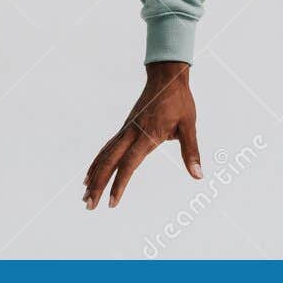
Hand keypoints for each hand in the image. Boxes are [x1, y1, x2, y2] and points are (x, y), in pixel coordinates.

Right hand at [83, 61, 200, 208]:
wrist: (166, 76)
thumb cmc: (179, 101)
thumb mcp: (189, 125)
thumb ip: (190, 151)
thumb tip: (198, 175)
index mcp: (147, 135)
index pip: (129, 164)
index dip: (119, 185)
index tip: (112, 203)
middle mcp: (132, 133)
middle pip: (110, 162)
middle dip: (98, 185)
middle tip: (88, 206)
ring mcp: (126, 130)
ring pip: (105, 155)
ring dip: (94, 176)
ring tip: (84, 196)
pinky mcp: (125, 128)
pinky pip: (107, 148)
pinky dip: (97, 162)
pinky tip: (90, 174)